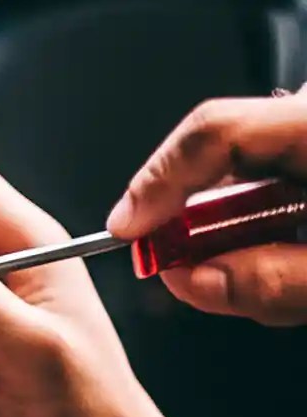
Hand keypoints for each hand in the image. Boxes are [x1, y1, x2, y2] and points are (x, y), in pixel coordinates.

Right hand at [107, 91, 306, 325]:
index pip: (210, 134)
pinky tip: (290, 261)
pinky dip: (266, 228)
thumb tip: (193, 279)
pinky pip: (273, 182)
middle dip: (198, 227)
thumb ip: (273, 281)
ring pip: (245, 178)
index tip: (127, 231)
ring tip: (277, 280)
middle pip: (220, 160)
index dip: (156, 185)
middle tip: (192, 275)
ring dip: (239, 236)